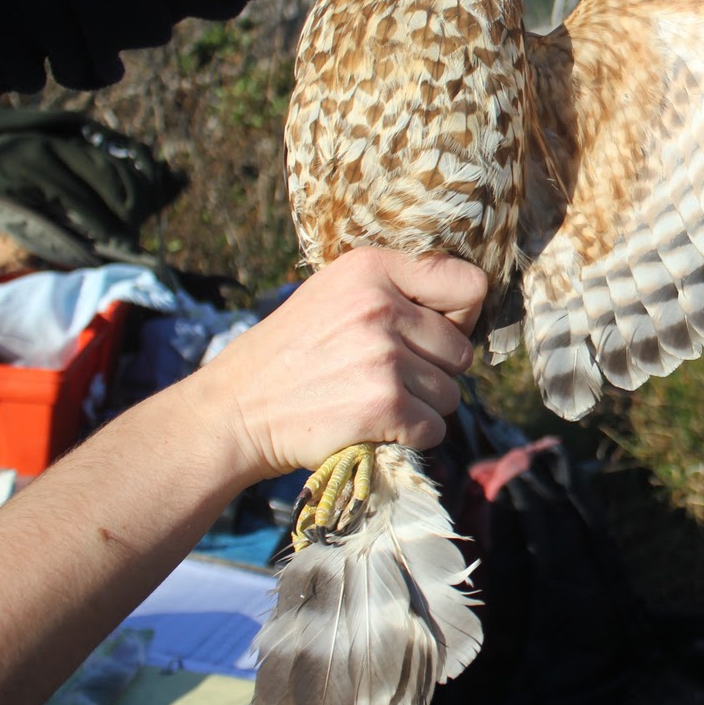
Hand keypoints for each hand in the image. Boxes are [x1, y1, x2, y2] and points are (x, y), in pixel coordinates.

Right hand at [186, 247, 486, 480]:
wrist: (234, 412)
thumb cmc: (292, 354)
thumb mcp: (335, 294)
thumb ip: (395, 291)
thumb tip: (469, 306)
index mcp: (372, 268)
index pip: (469, 285)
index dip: (460, 317)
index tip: (432, 333)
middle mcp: (380, 306)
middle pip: (461, 350)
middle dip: (434, 371)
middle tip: (387, 377)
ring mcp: (383, 356)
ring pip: (451, 393)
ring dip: (422, 407)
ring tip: (373, 400)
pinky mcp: (384, 404)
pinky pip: (435, 428)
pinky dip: (411, 436)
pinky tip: (373, 426)